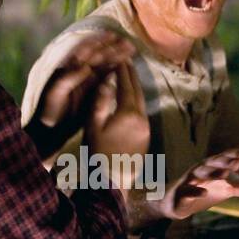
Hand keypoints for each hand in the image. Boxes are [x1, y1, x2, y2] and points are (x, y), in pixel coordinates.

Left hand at [35, 31, 135, 130]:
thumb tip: (85, 67)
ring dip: (117, 56)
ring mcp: (87, 80)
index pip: (87, 51)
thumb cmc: (51, 109)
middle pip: (98, 55)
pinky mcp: (93, 90)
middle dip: (113, 48)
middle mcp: (79, 70)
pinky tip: (125, 66)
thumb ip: (69, 79)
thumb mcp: (56, 93)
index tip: (113, 36)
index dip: (100, 42)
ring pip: (105, 64)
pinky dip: (116, 70)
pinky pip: (106, 77)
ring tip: (131, 50)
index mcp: (70, 68)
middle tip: (129, 43)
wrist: (53, 128)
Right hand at [85, 59, 149, 191]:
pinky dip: (135, 101)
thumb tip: (107, 80)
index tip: (118, 57)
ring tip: (127, 77)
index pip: (126, 85)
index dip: (122, 70)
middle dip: (131, 75)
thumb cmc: (98, 153)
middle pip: (138, 91)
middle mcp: (142, 118)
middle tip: (126, 61)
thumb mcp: (93, 125)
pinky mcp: (146, 137)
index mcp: (128, 113)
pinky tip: (129, 99)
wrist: (111, 181)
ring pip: (141, 102)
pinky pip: (142, 113)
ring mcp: (146, 128)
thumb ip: (100, 101)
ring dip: (134, 88)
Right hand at [133, 149, 238, 225]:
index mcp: (211, 167)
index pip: (224, 158)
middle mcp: (200, 170)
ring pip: (200, 174)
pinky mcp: (181, 194)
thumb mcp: (225, 190)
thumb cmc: (203, 192)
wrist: (175, 204)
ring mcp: (189, 181)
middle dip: (225, 161)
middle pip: (213, 162)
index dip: (235, 155)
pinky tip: (204, 193)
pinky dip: (196, 191)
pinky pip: (188, 191)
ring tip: (225, 175)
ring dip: (212, 173)